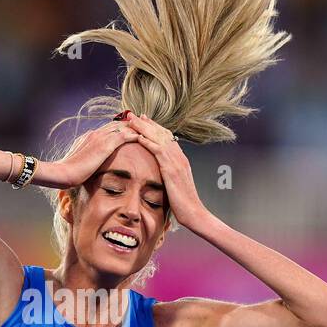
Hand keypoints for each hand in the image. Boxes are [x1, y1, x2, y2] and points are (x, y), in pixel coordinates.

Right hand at [36, 120, 140, 189]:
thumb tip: (89, 165)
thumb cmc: (68, 172)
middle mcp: (95, 133)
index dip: (119, 127)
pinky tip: (142, 138)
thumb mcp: (78, 162)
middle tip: (142, 125)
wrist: (63, 172)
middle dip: (129, 124)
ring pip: (121, 127)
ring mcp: (100, 138)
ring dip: (134, 127)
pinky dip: (133, 135)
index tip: (129, 129)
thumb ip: (86, 159)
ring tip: (146, 129)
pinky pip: (123, 136)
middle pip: (117, 124)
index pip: (108, 128)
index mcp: (89, 136)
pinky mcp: (104, 145)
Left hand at [121, 113, 210, 229]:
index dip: (154, 127)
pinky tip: (139, 136)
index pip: (166, 137)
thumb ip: (169, 175)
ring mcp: (176, 162)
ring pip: (158, 138)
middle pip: (161, 133)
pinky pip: (158, 151)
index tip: (143, 119)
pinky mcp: (172, 169)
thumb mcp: (176, 185)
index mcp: (180, 159)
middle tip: (134, 113)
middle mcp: (179, 157)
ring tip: (132, 119)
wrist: (194, 213)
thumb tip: (162, 173)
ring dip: (144, 127)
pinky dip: (148, 142)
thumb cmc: (184, 203)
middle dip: (146, 122)